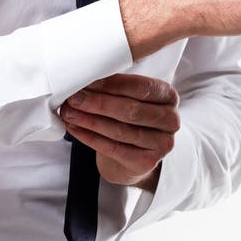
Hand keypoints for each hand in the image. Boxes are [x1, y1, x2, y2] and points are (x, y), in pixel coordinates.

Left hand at [60, 73, 179, 189]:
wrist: (134, 154)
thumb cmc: (130, 116)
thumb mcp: (130, 97)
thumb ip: (116, 86)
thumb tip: (86, 77)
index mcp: (168, 96)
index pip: (141, 87)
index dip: (112, 84)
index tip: (87, 81)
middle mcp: (171, 120)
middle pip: (130, 110)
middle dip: (98, 103)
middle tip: (74, 98)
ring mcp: (162, 144)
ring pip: (120, 130)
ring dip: (90, 120)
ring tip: (70, 113)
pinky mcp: (147, 163)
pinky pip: (114, 148)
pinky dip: (90, 138)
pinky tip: (75, 129)